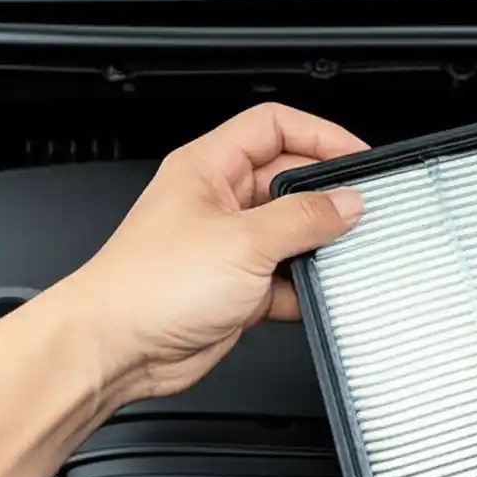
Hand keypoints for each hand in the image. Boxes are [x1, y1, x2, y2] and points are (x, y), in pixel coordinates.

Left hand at [56, 103, 367, 402]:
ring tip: (342, 254)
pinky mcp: (236, 289)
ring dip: (317, 246)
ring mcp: (228, 246)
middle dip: (325, 196)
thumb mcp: (244, 240)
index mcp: (209, 168)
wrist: (117, 348)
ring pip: (290, 234)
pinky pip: (283, 280)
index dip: (319, 135)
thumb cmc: (149, 285)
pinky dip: (303, 288)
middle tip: (359, 211)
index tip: (356, 158)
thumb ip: (304, 218)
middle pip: (288, 181)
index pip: (274, 128)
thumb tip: (345, 203)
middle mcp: (218, 202)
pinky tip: (316, 295)